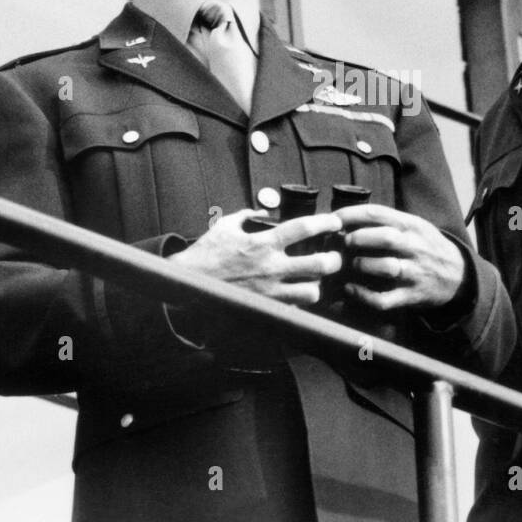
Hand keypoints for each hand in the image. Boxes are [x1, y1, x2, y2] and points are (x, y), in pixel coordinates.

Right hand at [168, 209, 342, 306]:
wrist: (186, 286)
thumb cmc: (205, 255)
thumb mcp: (224, 226)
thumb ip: (247, 216)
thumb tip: (263, 211)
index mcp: (263, 243)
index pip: (303, 228)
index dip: (325, 223)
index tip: (334, 223)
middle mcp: (270, 268)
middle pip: (319, 264)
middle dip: (333, 260)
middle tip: (333, 257)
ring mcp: (269, 292)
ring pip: (312, 293)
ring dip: (317, 285)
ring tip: (314, 281)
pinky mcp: (264, 310)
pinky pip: (293, 310)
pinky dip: (297, 304)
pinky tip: (294, 297)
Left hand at [333, 203, 465, 311]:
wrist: (457, 275)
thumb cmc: (425, 246)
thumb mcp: (414, 225)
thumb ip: (386, 221)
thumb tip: (345, 218)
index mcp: (412, 226)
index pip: (378, 213)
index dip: (351, 214)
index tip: (333, 219)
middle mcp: (415, 247)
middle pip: (385, 238)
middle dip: (358, 238)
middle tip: (343, 242)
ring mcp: (414, 272)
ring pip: (387, 267)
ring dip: (363, 265)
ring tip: (350, 264)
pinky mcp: (411, 295)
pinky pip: (385, 298)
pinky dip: (364, 295)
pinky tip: (351, 289)